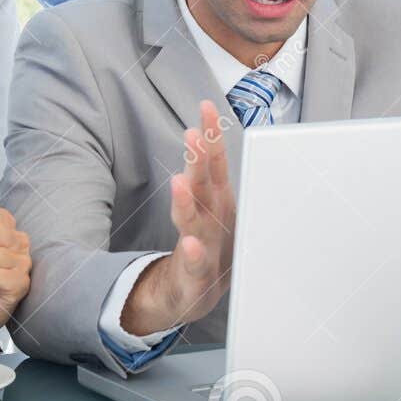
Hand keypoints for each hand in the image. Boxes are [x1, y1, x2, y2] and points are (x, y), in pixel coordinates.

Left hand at [121, 101, 235, 337]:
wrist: (199, 293)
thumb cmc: (209, 243)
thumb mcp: (210, 205)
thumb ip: (208, 172)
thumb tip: (202, 133)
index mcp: (219, 200)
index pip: (215, 162)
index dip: (211, 135)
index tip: (206, 107)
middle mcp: (214, 218)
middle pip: (206, 185)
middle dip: (201, 160)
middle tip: (194, 135)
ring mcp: (208, 246)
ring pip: (198, 221)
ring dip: (190, 201)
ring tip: (180, 181)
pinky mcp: (198, 274)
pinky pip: (197, 262)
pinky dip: (195, 252)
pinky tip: (192, 241)